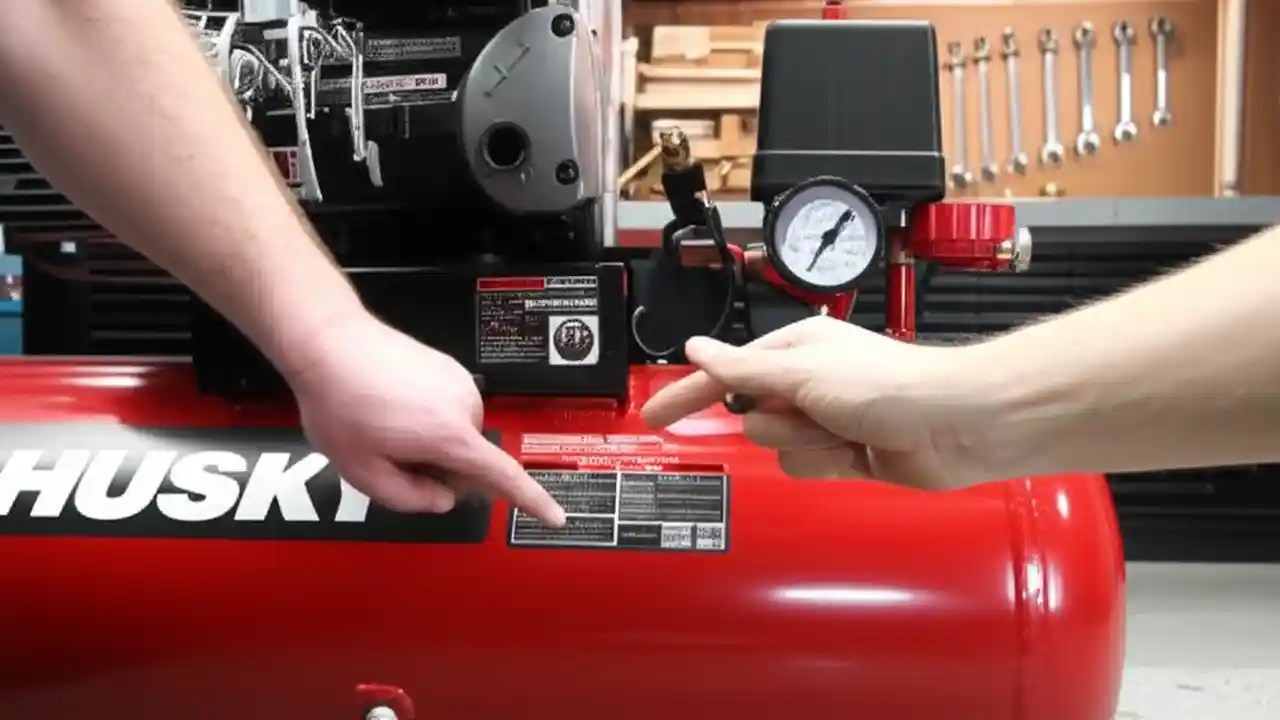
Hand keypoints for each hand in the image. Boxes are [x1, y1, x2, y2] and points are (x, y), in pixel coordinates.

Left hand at [282, 314, 565, 525]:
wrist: (329, 341)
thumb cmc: (341, 399)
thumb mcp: (362, 470)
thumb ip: (407, 498)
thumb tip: (441, 500)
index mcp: (449, 434)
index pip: (503, 476)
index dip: (532, 501)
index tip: (555, 516)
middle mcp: (464, 405)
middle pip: (469, 462)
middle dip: (438, 471)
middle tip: (391, 458)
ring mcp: (458, 383)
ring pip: (458, 437)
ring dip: (431, 444)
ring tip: (386, 427)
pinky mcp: (449, 369)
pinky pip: (449, 411)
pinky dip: (428, 421)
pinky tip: (392, 410)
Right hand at [642, 316, 999, 490]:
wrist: (953, 425)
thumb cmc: (891, 384)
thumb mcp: (802, 370)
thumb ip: (742, 366)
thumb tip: (697, 347)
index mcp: (795, 348)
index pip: (725, 372)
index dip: (689, 393)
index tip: (657, 414)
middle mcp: (808, 382)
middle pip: (753, 417)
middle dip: (781, 423)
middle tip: (812, 413)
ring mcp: (827, 420)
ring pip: (778, 449)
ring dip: (808, 446)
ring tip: (843, 433)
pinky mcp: (845, 454)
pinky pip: (807, 469)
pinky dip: (828, 465)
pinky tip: (855, 454)